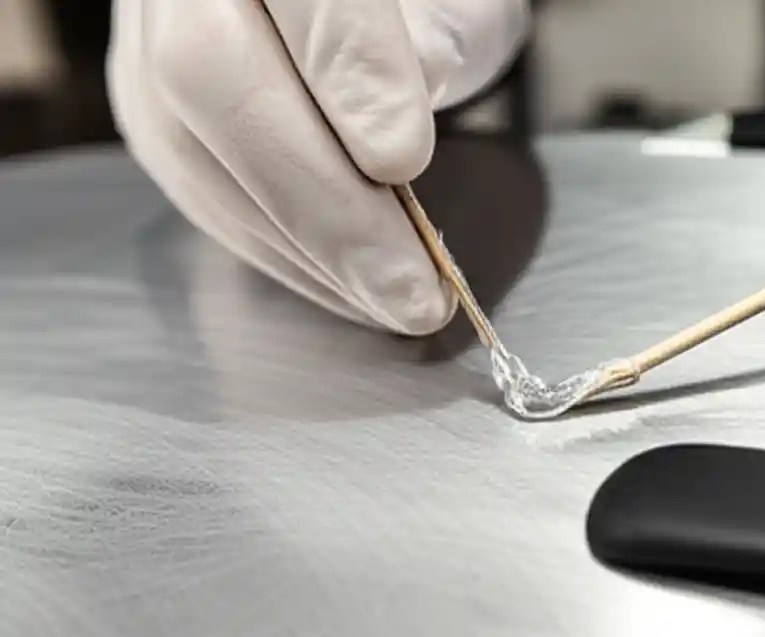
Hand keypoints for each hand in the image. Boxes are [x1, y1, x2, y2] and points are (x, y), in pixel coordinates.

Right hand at [108, 0, 527, 334]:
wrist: (350, 9)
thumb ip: (439, 36)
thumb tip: (393, 127)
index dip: (350, 75)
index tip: (403, 160)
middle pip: (211, 73)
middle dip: (321, 201)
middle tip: (409, 284)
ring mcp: (145, 34)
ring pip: (186, 142)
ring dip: (303, 245)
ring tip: (394, 299)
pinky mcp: (143, 99)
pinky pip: (190, 184)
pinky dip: (276, 247)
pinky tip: (344, 284)